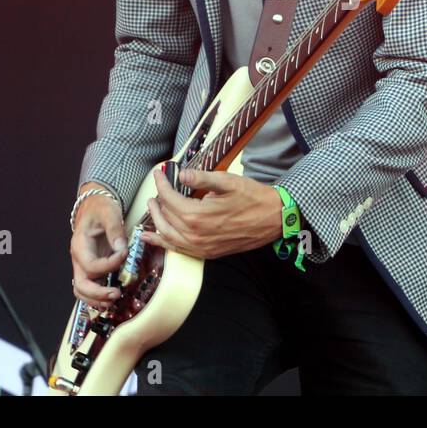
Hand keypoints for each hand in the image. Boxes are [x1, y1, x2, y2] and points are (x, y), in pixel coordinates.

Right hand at [69, 183, 127, 310]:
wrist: (95, 208)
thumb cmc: (100, 209)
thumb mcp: (108, 213)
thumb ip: (114, 230)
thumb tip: (121, 248)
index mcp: (80, 245)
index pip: (90, 265)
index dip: (108, 265)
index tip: (124, 255)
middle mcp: (79, 259)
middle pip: (81, 285)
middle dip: (98, 293)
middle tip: (116, 294)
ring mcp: (84, 266)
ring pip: (83, 291)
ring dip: (97, 299)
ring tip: (115, 299)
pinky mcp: (92, 269)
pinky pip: (90, 288)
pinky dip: (99, 297)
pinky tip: (112, 297)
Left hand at [141, 166, 283, 259]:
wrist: (274, 219)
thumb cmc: (253, 198)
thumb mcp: (227, 181)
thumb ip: (201, 178)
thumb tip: (181, 175)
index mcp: (197, 216)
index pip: (170, 199)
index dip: (161, 184)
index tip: (159, 174)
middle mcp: (195, 235)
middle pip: (166, 217)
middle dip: (158, 201)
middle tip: (156, 189)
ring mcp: (201, 247)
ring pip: (168, 236)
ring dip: (156, 221)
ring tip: (152, 208)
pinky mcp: (207, 253)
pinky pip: (178, 250)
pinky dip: (163, 243)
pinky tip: (154, 238)